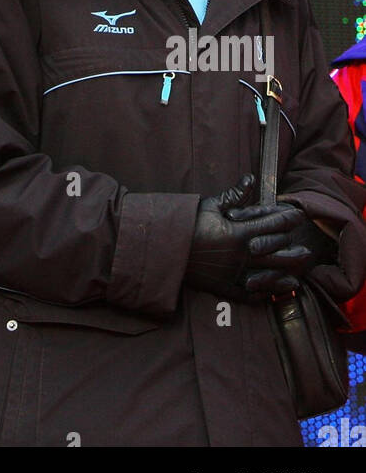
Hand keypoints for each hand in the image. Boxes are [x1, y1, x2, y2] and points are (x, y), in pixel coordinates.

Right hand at [185, 175, 317, 299]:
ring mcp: (234, 274)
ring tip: (299, 274)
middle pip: (277, 252)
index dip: (288, 219)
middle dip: (293, 249)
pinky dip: (263, 293)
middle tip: (306, 249)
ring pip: (269, 275)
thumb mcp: (211, 205)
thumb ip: (235, 195)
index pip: (273, 225)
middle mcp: (241, 255)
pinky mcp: (224, 287)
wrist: (165, 247)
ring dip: (286, 274)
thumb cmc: (187, 222)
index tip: (297, 216)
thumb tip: (251, 178)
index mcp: (239, 233)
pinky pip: (249, 294)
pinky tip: (273, 292)